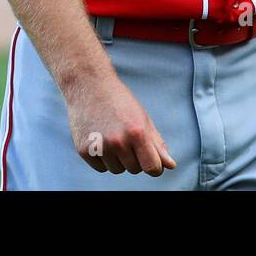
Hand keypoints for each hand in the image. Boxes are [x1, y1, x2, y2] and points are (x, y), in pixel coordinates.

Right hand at [63, 73, 177, 175]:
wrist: (89, 85)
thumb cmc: (120, 102)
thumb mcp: (143, 119)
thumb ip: (157, 144)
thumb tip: (171, 165)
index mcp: (137, 132)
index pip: (152, 167)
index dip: (155, 167)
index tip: (153, 162)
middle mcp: (118, 142)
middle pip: (135, 169)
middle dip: (135, 158)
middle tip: (127, 136)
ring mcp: (100, 147)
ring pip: (117, 170)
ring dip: (118, 159)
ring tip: (112, 135)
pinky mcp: (84, 150)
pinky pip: (101, 168)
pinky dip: (103, 159)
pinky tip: (100, 139)